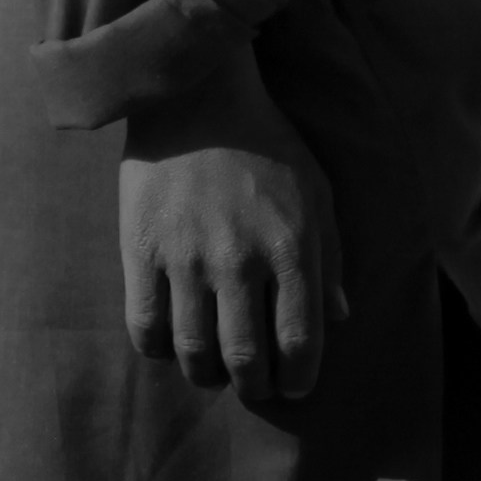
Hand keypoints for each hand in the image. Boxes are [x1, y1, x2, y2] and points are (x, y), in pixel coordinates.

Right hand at [119, 43, 339, 404]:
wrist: (197, 94)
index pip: (299, 341)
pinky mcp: (141, 249)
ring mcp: (187, 257)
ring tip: (213, 369)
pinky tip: (171, 342)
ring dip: (207, 374)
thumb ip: (331, 257)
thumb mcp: (316, 192)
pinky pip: (145, 325)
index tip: (294, 386)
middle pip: (246, 358)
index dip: (299, 378)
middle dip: (255, 385)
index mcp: (291, 247)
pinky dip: (159, 348)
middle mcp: (240, 259)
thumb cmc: (266, 144)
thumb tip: (339, 317)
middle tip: (254, 383)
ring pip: (195, 351)